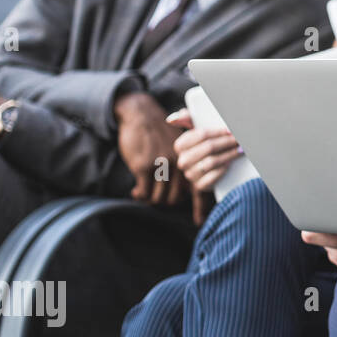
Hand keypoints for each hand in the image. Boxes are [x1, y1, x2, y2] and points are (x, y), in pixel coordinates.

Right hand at [114, 92, 189, 206]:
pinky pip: (144, 191)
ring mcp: (161, 166)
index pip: (198, 188)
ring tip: (146, 196)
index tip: (200, 222)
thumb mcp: (179, 144)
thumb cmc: (160, 131)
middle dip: (166, 201)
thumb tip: (187, 185)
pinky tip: (136, 192)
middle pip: (176, 197)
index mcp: (190, 161)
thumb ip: (185, 163)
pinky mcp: (144, 166)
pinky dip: (139, 195)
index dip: (200, 208)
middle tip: (158, 198)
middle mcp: (178, 164)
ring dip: (151, 199)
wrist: (141, 115)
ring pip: (160, 197)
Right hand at [170, 109, 241, 191]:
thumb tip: (171, 119)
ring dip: (229, 155)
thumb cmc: (205, 145)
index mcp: (180, 145)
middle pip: (209, 148)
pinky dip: (223, 169)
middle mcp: (183, 161)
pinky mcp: (199, 186)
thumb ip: (187, 119)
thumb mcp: (198, 131)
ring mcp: (190, 174)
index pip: (202, 135)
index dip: (219, 132)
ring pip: (212, 162)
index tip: (231, 130)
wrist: (210, 169)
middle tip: (239, 139)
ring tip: (240, 149)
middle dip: (227, 142)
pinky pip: (213, 177)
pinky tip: (231, 164)